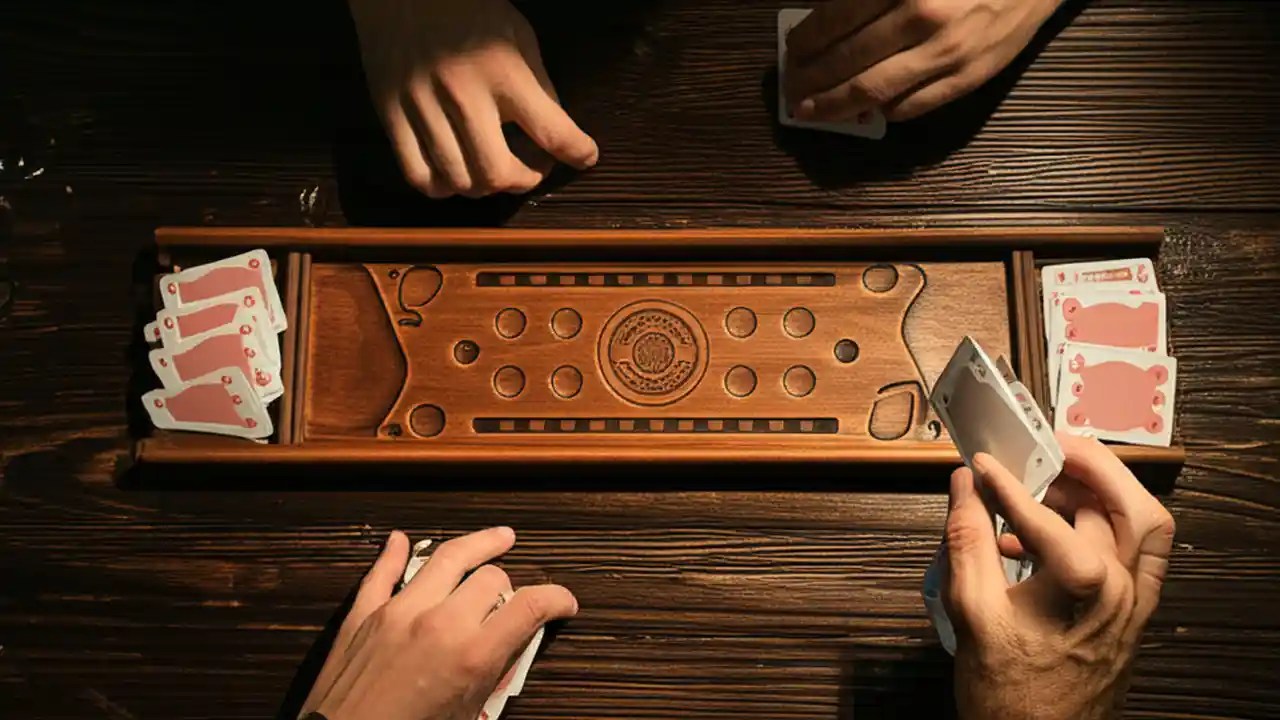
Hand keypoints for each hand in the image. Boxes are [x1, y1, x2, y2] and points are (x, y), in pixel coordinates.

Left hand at [300, 527, 577, 719]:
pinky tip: (402, 540)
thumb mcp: (468, 716)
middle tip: (512, 598)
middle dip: (510, 585)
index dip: (556, 599)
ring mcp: (399, 612)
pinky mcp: (363, 615)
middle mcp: (439, 623)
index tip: (564, 603)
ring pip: (446, 558)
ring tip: (498, 538)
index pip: (530, 606)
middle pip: (492, 577)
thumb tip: (508, 645)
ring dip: (477, 544)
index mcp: (471, 655)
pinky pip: (382, 572)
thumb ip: (492, 675)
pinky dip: (394, 553)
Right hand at [348, 0, 598, 197]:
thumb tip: (554, 134)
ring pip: (460, 181)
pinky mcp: (390, 116)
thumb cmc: (467, 9)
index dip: (578, 153)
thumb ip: (537, 86)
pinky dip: (443, 187)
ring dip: (487, 188)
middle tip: (532, 167)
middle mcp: (463, 95)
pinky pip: (418, 175)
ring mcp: (422, 109)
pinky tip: (455, 173)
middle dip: (527, 180)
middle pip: (499, 173)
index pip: (552, 131)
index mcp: (503, 71)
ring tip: (494, 169)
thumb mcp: (518, 35)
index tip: (585, 157)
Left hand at [784, 0, 1062, 121]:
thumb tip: (828, 20)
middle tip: (792, 88)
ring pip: (871, 91)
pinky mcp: (967, 78)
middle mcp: (919, 17)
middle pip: (845, 60)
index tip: (792, 50)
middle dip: (810, 79)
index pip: (833, 20)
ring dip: (832, 104)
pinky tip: (861, 111)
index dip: (805, 40)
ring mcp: (944, 53)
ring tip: (811, 109)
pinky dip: (879, 112)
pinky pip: (910, 106)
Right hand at [944, 435, 1174, 719]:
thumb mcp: (971, 612)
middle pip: (1124, 503)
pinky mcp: (1131, 617)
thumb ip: (965, 540)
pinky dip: (1108, 529)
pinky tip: (1051, 534)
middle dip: (1087, 465)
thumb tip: (962, 488)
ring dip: (1106, 492)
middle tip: (1048, 445)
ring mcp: (1134, 605)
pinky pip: (1139, 556)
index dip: (1006, 482)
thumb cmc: (1010, 694)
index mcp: (1086, 586)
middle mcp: (1123, 591)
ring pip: (1143, 525)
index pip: (1045, 512)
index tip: (980, 466)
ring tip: (1055, 481)